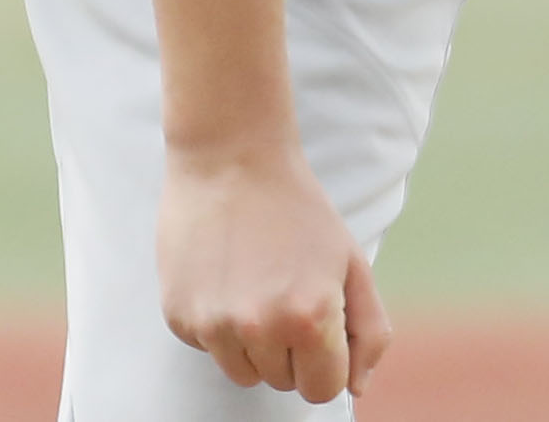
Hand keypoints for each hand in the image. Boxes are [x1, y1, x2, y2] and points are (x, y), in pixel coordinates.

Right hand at [157, 145, 390, 403]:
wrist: (230, 157)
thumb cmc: (296, 207)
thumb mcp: (351, 261)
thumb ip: (369, 331)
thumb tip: (356, 385)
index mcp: (310, 317)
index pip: (322, 390)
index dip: (324, 362)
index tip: (318, 330)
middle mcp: (260, 327)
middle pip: (281, 382)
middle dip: (288, 349)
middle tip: (283, 292)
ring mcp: (214, 324)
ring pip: (242, 372)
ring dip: (251, 343)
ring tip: (253, 286)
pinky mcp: (179, 316)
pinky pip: (208, 347)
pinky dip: (218, 323)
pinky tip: (224, 277)